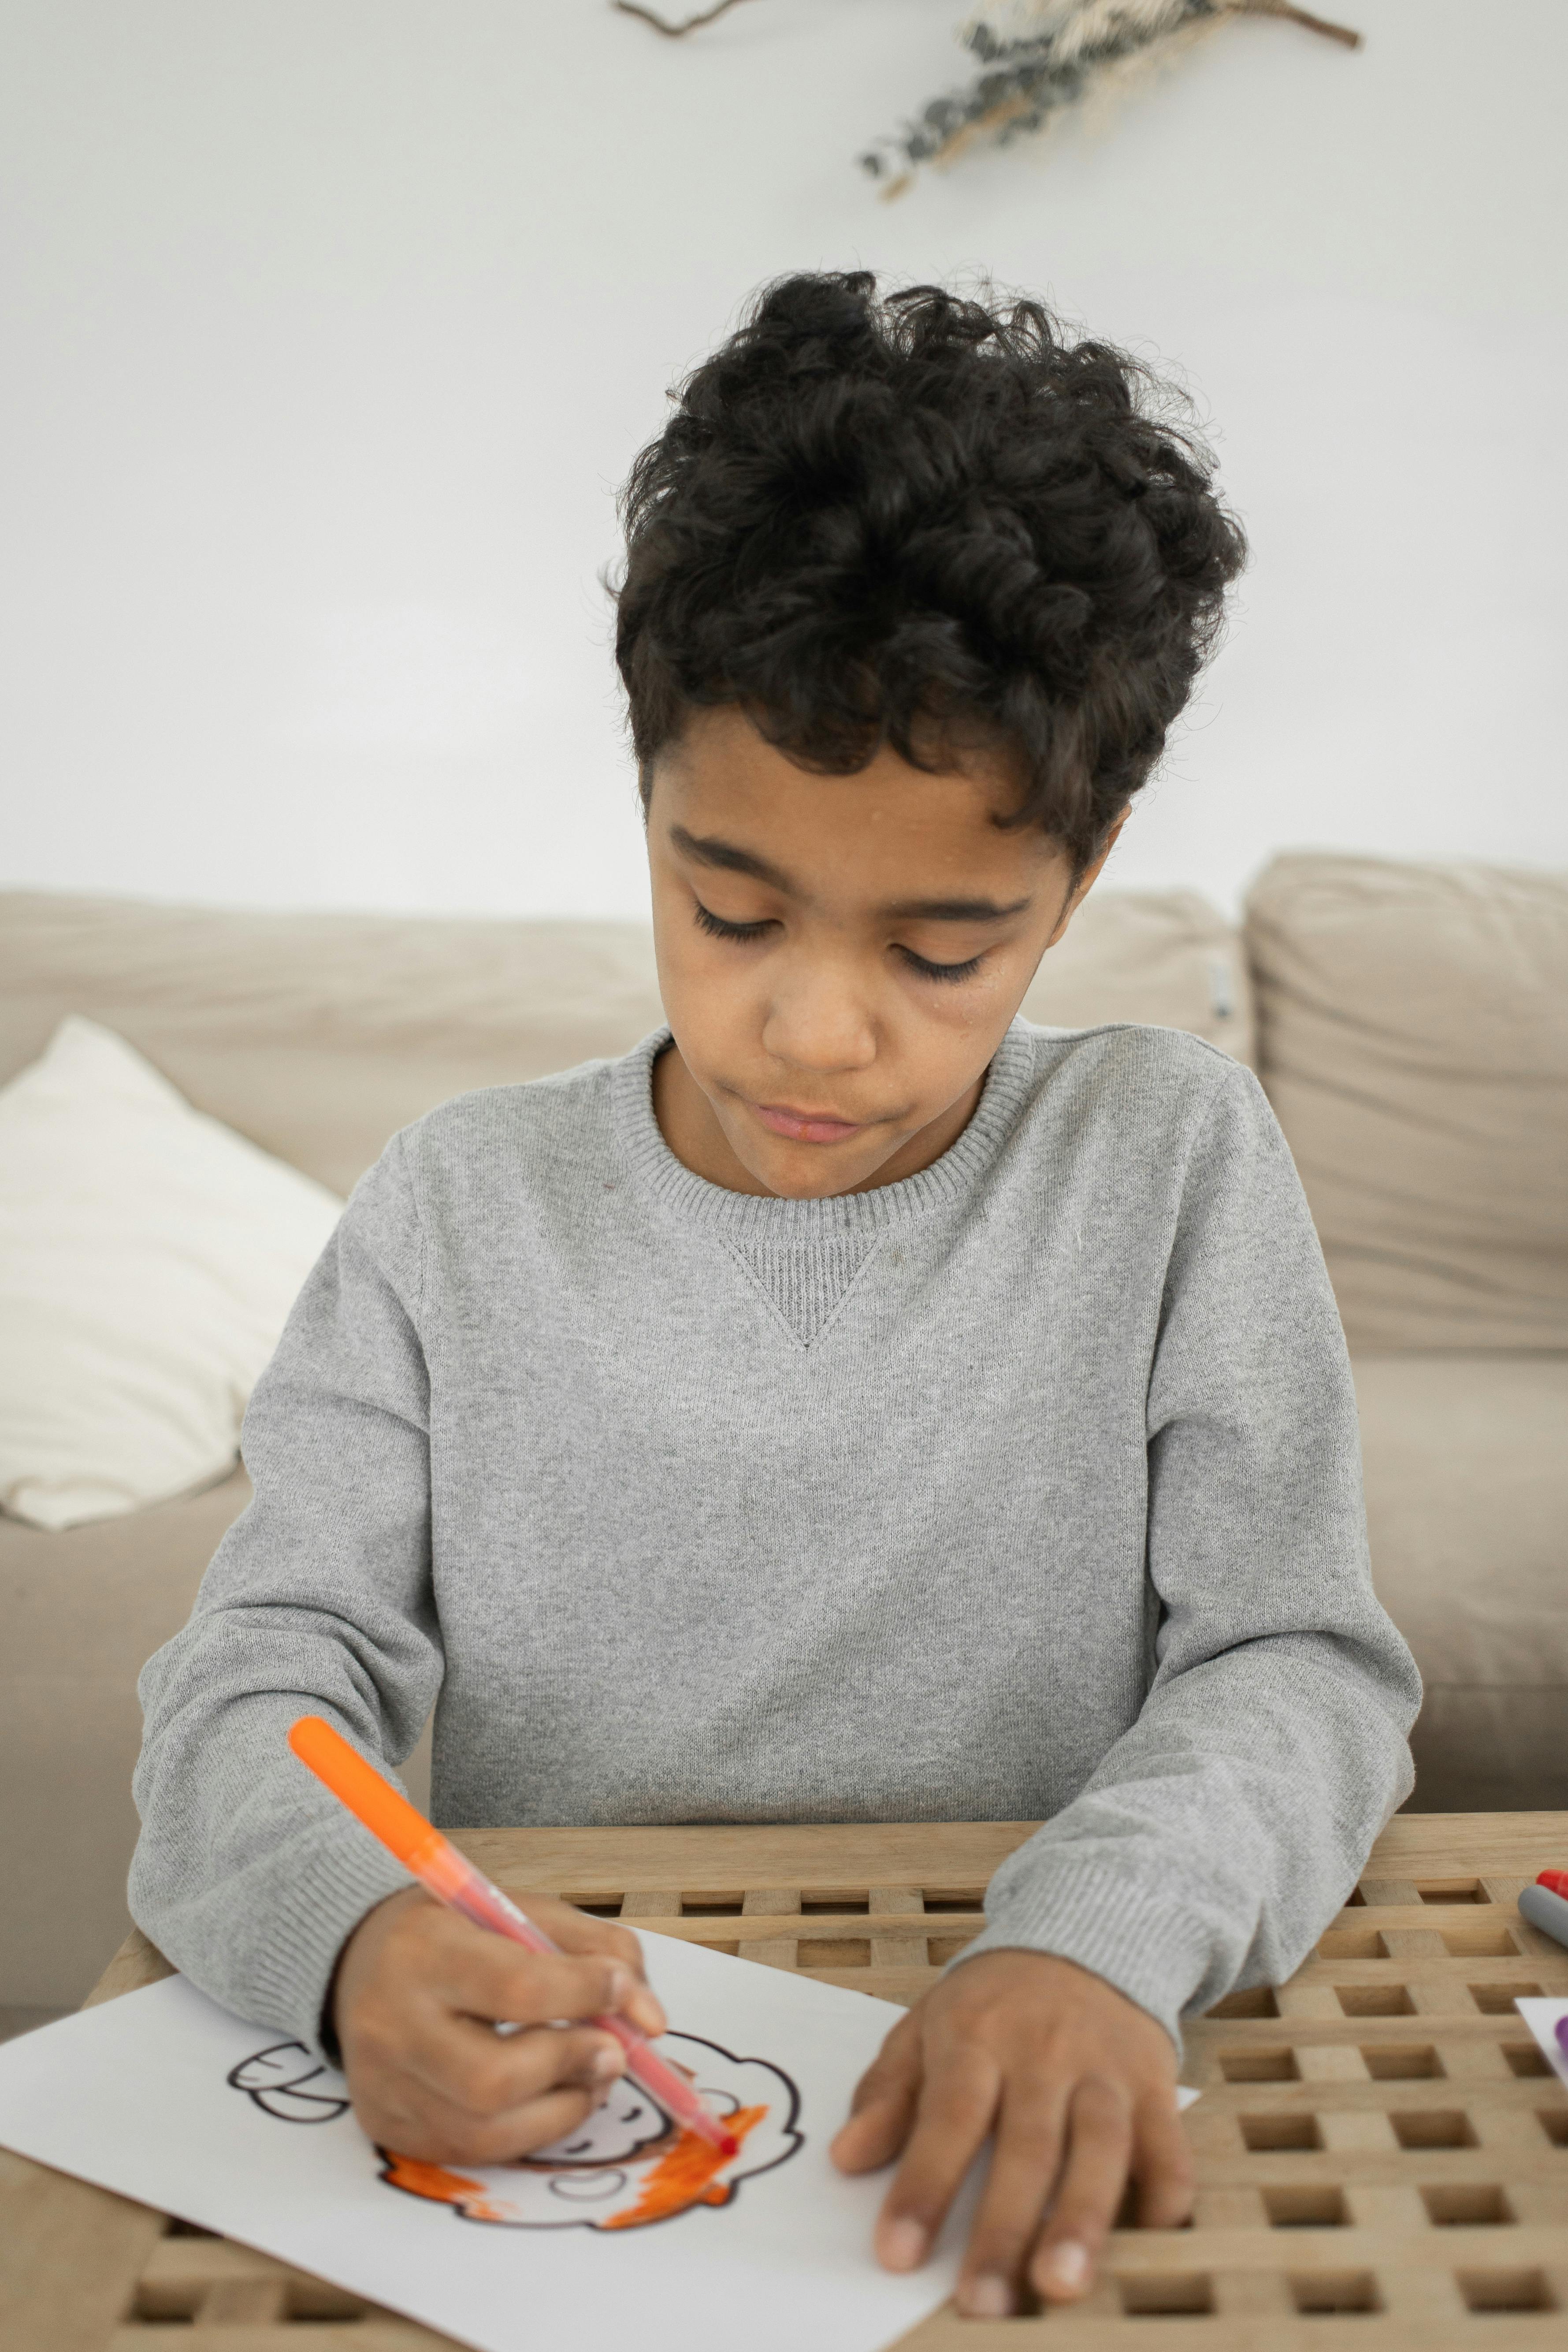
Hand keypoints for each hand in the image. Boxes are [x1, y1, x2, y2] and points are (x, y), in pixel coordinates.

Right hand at [329, 1887, 665, 2163]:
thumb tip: (651, 2020)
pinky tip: (548, 2098)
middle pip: (493, 2078)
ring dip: (560, 2109)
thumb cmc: (458, 1932)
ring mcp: (384, 2083)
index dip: (584, 1993)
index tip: (623, 1990)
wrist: (364, 1959)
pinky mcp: (388, 2125)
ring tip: (590, 2076)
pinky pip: (470, 2151)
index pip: (515, 1986)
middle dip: (570, 2066)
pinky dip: (528, 2132)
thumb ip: (599, 1950)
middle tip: (613, 2051)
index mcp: (424, 1948)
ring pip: (484, 2130)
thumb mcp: (524, 1911)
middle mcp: (391, 2021)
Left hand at [831, 1950, 1191, 2315]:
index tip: (897, 2254)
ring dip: (1082, 2219)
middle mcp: (1045, 2052)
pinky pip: (1168, 2146)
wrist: (1087, 1935)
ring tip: (1060, 2286)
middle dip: (1004, 2229)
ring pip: (1100, 2148)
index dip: (923, 2186)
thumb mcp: (925, 2024)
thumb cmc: (995, 1999)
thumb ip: (887, 2093)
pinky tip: (1147, 2241)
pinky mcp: (1156, 2086)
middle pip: (1027, 2146)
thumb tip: (846, 2157)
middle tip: (982, 2301)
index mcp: (977, 2035)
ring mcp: (1105, 2070)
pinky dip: (1164, 2196)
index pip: (948, 2116)